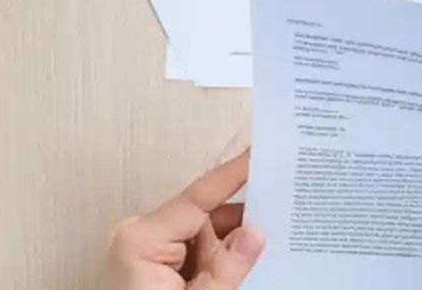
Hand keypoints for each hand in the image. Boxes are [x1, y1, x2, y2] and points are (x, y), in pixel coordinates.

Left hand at [105, 150, 264, 288]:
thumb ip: (229, 268)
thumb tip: (256, 232)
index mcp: (142, 239)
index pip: (198, 195)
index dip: (234, 173)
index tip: (261, 151)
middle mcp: (140, 238)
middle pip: (206, 218)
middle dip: (239, 229)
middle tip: (281, 225)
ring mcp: (146, 254)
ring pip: (204, 237)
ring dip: (230, 252)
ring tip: (261, 259)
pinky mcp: (153, 269)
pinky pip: (195, 254)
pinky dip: (218, 263)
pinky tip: (243, 271)